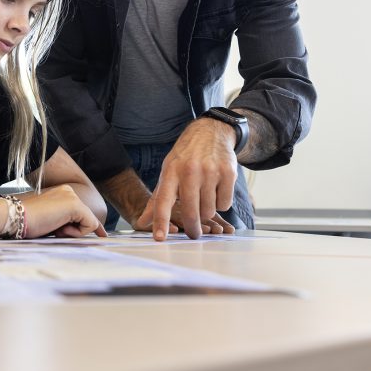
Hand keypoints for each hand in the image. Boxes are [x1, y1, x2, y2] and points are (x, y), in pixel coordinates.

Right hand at [20, 185, 105, 238]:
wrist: (16, 217)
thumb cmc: (28, 223)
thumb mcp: (50, 221)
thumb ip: (64, 222)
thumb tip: (79, 230)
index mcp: (62, 193)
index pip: (82, 211)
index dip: (92, 226)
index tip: (103, 235)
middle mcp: (69, 192)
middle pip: (86, 218)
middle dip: (75, 231)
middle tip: (54, 230)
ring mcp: (73, 197)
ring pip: (89, 223)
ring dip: (73, 232)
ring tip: (54, 228)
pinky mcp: (75, 205)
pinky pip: (89, 225)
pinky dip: (76, 233)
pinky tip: (59, 228)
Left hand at [144, 118, 237, 239]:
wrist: (210, 132)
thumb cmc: (186, 157)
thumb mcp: (168, 172)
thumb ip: (157, 199)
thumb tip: (142, 223)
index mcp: (170, 171)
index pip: (163, 201)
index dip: (161, 221)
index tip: (160, 238)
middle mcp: (189, 170)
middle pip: (191, 212)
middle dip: (193, 229)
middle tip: (194, 234)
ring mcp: (210, 171)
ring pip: (209, 211)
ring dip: (207, 211)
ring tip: (204, 196)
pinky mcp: (228, 173)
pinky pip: (225, 204)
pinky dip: (221, 203)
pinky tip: (217, 189)